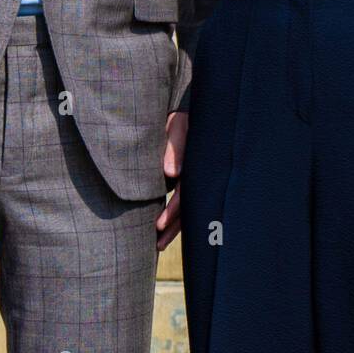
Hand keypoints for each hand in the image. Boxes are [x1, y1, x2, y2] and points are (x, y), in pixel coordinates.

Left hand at [156, 111, 187, 251]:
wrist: (182, 106)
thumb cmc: (178, 114)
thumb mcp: (177, 125)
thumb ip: (175, 146)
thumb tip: (171, 174)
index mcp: (196, 163)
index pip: (185, 192)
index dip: (173, 211)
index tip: (158, 225)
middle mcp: (196, 173)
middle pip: (188, 206)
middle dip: (174, 227)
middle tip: (157, 245)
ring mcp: (192, 175)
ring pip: (186, 206)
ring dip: (173, 226)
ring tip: (158, 245)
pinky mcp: (185, 175)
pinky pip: (183, 199)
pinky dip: (174, 214)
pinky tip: (164, 228)